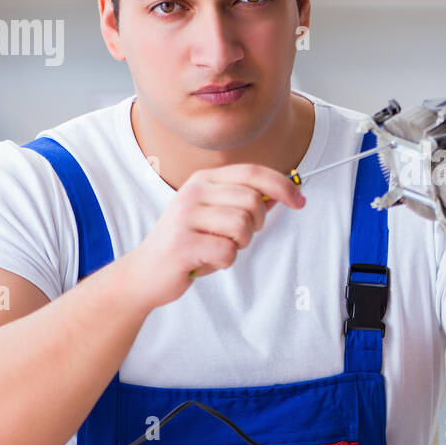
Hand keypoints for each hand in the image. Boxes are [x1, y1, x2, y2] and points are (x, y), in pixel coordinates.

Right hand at [123, 163, 304, 309]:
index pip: (253, 172)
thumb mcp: (214, 214)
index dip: (282, 185)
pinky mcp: (182, 244)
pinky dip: (224, 262)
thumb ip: (244, 203)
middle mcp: (193, 192)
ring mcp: (185, 217)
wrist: (146, 271)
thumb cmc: (187, 243)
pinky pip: (227, 251)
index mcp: (204, 180)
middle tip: (238, 238)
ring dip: (239, 245)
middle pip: (252, 201)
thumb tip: (283, 194)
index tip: (300, 200)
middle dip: (256, 225)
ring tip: (218, 248)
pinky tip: (207, 260)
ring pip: (242, 227)